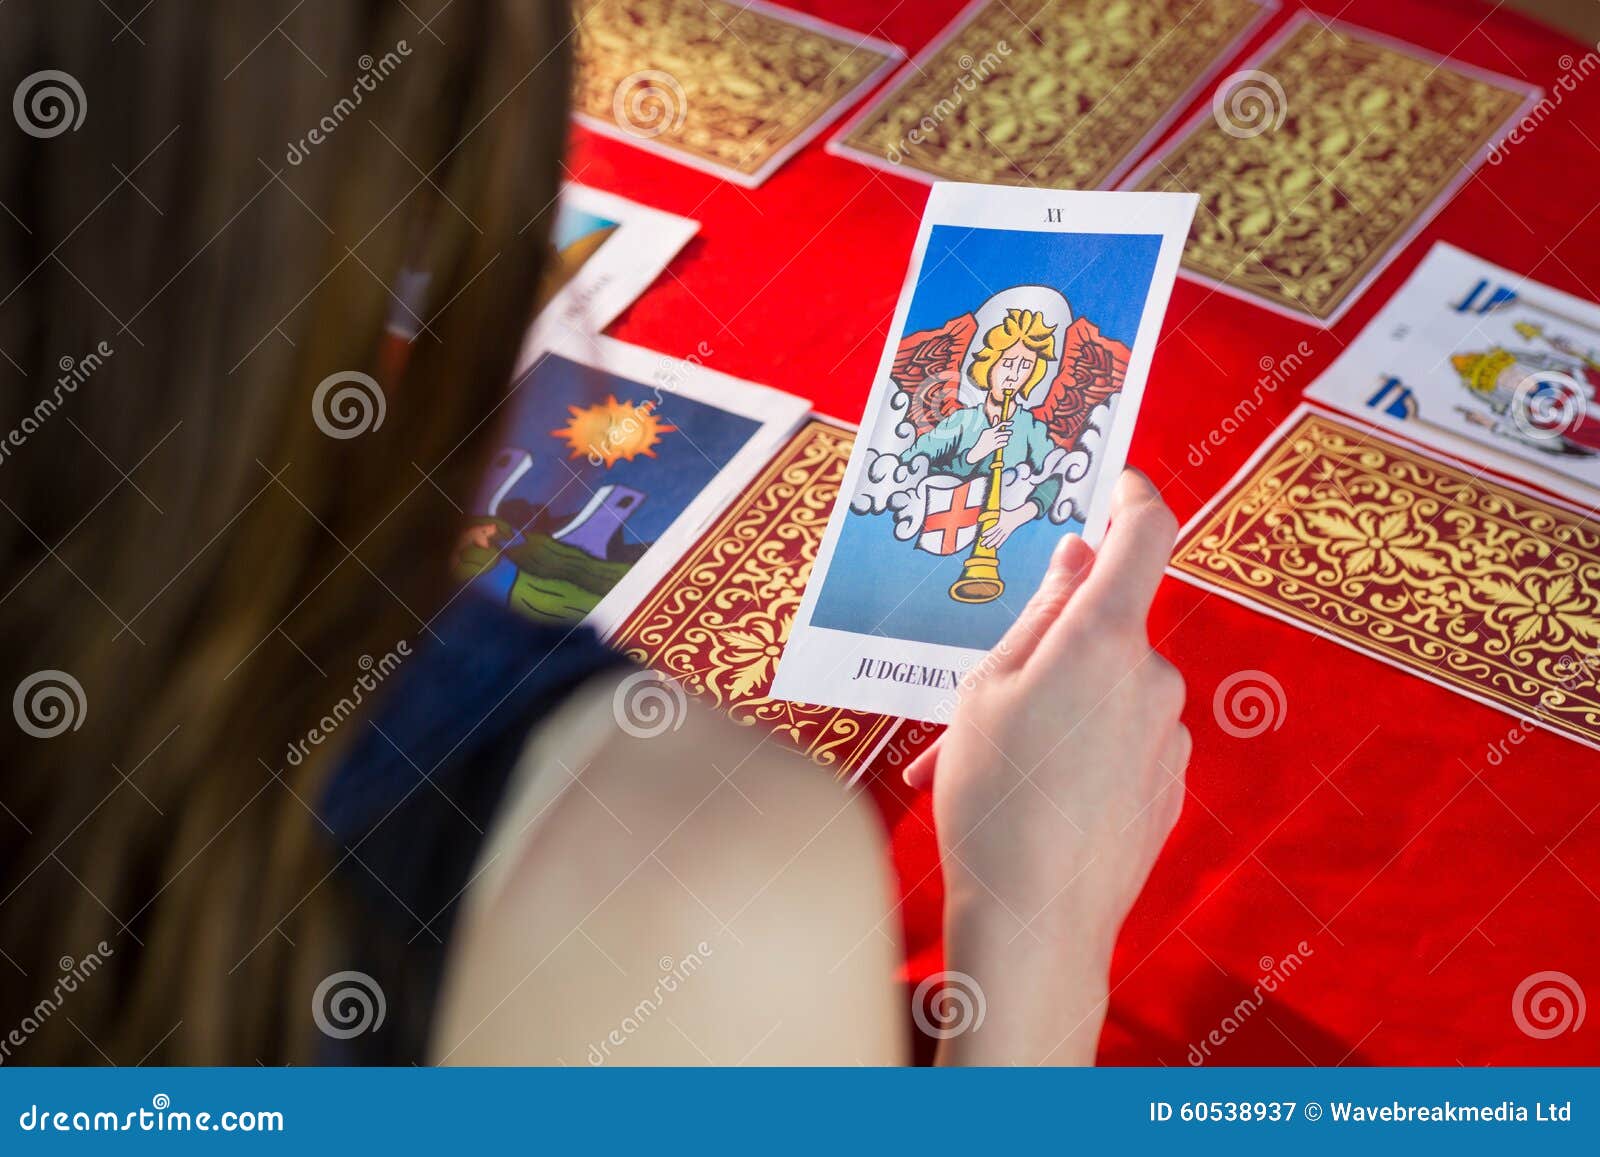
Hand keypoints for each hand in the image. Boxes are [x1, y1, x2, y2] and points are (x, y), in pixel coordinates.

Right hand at [912, 470, 1188, 1063]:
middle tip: (980, 698)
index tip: (1114, 482)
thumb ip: (1040, 613)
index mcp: (1103, 638)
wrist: (1038, 921)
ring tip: (990, 765)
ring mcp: (1167, 734)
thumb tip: (1078, 558)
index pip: (1144, 533)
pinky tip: (1030, 796)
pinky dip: (1078, 751)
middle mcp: (1152, 677)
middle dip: (1049, 647)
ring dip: (1054, 709)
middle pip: (1105, 627)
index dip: (1131, 495)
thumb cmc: (995, 798)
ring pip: (1105, 692)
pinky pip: (1120, 741)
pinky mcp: (1168, 785)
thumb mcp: (987, 687)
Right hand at [965, 421, 1011, 464]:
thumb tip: (996, 416)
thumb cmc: (983, 440)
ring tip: (1007, 438)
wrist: (977, 451)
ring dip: (1006, 438)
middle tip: (1011, 432)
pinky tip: (1005, 443)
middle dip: (1007, 432)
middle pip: (1001, 432)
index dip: (1006, 423)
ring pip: (1002, 438)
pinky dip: (1004, 443)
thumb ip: (993, 424)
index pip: (999, 425)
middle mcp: (990, 435)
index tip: (1012, 422)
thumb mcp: (987, 431)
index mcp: (988, 430)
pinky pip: (1002, 444)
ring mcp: (991, 441)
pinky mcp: (993, 447)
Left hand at [978, 500, 1036, 549]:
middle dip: (988, 540)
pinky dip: (1000, 543)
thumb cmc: (1008, 513)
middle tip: (982, 544)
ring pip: (998, 538)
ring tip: (987, 547)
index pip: (993, 529)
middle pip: (994, 536)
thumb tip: (988, 507)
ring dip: (992, 543)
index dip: (988, 532)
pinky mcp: (1008, 533)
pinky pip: (1004, 539)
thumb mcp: (1001, 511)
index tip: (982, 535)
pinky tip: (996, 547)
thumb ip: (994, 511)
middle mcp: (1003, 529)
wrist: (1017, 516)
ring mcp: (1006, 532)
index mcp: (1001, 523)